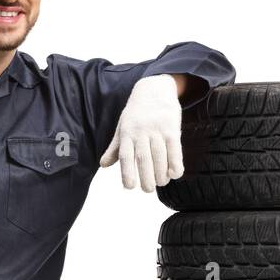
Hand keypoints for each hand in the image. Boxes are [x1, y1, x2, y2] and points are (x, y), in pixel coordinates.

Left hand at [98, 74, 183, 191]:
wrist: (154, 89)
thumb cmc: (136, 113)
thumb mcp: (122, 127)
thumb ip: (115, 148)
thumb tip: (103, 165)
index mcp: (127, 133)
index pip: (126, 156)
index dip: (127, 172)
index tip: (130, 187)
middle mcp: (141, 132)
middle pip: (144, 159)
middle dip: (146, 177)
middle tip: (148, 189)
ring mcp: (157, 129)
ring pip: (160, 156)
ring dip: (161, 173)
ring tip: (161, 182)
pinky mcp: (172, 128)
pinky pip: (175, 149)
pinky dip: (175, 163)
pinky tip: (175, 174)